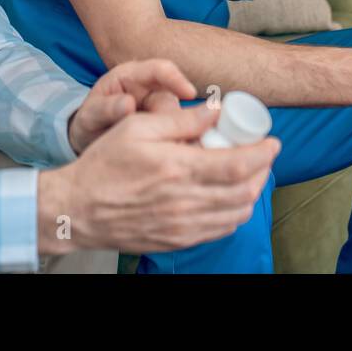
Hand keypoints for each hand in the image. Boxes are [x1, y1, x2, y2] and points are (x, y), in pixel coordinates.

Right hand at [38, 104, 280, 254]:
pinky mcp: (178, 240)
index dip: (264, 153)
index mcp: (177, 169)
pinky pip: (220, 229)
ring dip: (252, 192)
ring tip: (249, 173)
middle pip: (245, 191)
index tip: (273, 141)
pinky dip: (233, 212)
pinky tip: (228, 195)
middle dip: (263, 171)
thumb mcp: (137, 128)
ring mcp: (183, 226)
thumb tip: (217, 110)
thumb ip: (181, 120)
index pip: (238, 163)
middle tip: (263, 155)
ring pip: (237, 213)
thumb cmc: (105, 164)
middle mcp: (185, 202)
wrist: (78, 209)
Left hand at [67, 59, 195, 154]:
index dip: (177, 79)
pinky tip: (162, 155)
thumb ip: (106, 109)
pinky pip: (177, 134)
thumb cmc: (89, 121)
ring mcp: (159, 108)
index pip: (160, 70)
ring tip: (152, 152)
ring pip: (177, 121)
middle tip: (159, 143)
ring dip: (170, 137)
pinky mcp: (165, 126)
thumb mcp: (90, 115)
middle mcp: (150, 89)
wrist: (90, 140)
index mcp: (130, 76)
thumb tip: (128, 104)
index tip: (190, 94)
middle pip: (172, 102)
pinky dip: (173, 144)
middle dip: (170, 123)